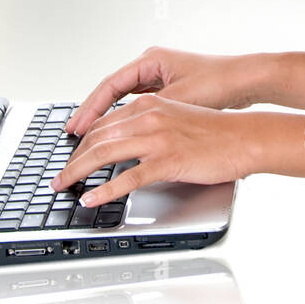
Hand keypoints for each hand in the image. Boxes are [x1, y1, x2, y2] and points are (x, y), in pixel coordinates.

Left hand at [51, 93, 254, 208]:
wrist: (244, 138)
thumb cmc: (217, 131)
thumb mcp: (176, 117)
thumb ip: (150, 126)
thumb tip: (128, 143)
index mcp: (150, 105)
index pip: (104, 122)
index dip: (81, 141)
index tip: (70, 155)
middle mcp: (149, 117)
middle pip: (97, 136)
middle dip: (72, 158)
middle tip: (60, 175)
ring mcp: (157, 138)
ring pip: (103, 154)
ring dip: (77, 172)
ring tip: (63, 186)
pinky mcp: (167, 160)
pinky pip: (126, 177)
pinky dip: (104, 190)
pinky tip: (91, 198)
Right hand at [65, 46, 261, 137]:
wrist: (248, 81)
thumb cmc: (220, 82)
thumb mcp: (180, 98)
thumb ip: (151, 112)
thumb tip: (126, 130)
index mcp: (150, 60)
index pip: (109, 86)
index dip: (89, 109)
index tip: (76, 128)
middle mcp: (151, 65)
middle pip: (111, 91)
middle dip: (92, 114)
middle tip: (73, 135)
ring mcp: (159, 76)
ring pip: (122, 98)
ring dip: (106, 116)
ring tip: (87, 137)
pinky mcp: (168, 89)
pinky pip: (136, 103)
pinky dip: (124, 117)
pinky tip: (116, 134)